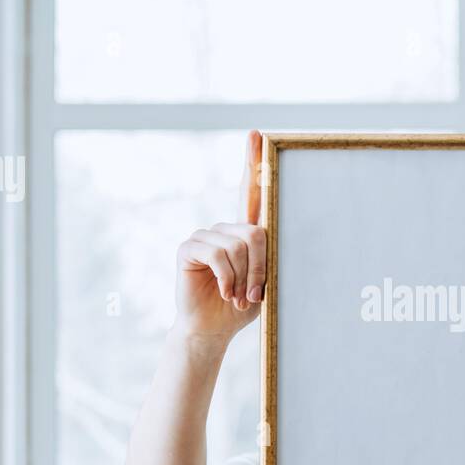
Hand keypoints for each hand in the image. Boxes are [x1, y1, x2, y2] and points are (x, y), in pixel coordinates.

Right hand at [173, 130, 266, 343]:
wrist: (212, 329)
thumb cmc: (241, 306)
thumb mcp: (265, 282)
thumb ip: (270, 257)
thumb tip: (274, 236)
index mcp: (244, 232)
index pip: (250, 192)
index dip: (253, 162)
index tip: (258, 134)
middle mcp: (224, 228)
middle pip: (256, 233)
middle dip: (261, 268)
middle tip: (254, 295)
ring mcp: (205, 235)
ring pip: (238, 246)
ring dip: (244, 278)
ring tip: (238, 298)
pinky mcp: (189, 247)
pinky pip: (218, 255)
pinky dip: (227, 279)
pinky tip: (224, 293)